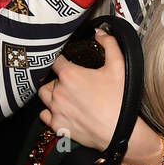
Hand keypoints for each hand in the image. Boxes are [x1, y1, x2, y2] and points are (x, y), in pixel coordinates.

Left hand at [39, 27, 126, 150]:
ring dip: (51, 93)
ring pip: (43, 96)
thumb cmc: (119, 100)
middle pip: (48, 78)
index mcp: (69, 75)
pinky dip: (50, 112)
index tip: (67, 61)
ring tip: (64, 95)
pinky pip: (44, 116)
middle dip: (58, 78)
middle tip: (72, 81)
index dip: (61, 59)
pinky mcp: (57, 126)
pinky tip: (61, 110)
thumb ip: (110, 44)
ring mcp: (55, 110)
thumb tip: (101, 33)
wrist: (120, 131)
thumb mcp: (119, 66)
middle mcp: (58, 92)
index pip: (54, 60)